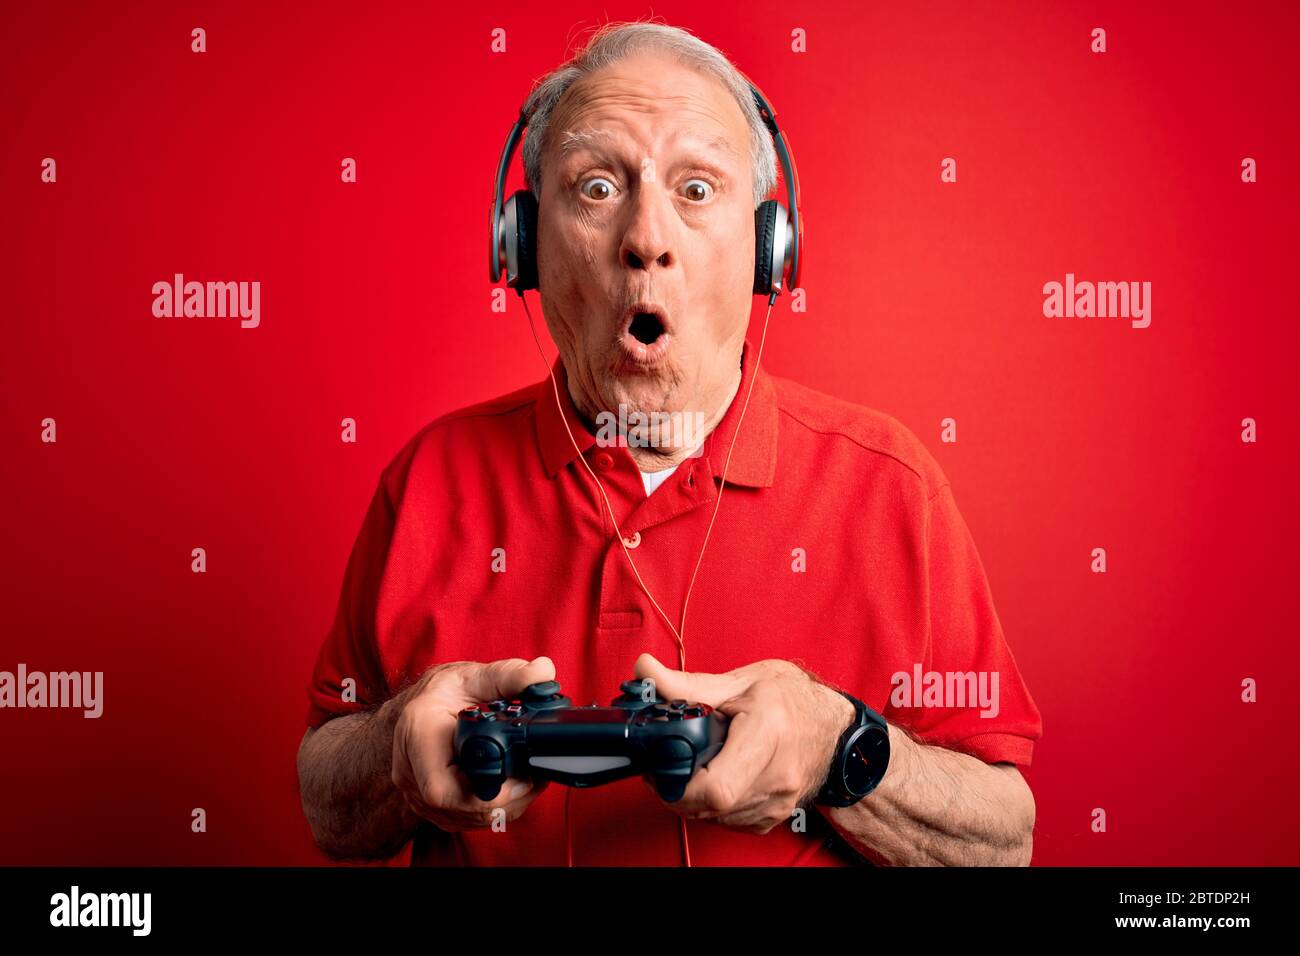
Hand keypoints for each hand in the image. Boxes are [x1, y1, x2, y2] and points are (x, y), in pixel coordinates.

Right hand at [390, 656, 554, 832]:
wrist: (419, 708)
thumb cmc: (444, 692)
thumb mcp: (476, 676)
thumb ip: (511, 675)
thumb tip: (542, 672)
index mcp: (419, 734)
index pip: (441, 788)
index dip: (485, 795)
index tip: (520, 779)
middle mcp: (410, 771)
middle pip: (461, 808)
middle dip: (506, 799)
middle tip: (534, 777)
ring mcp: (417, 794)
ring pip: (466, 819)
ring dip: (504, 806)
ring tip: (528, 779)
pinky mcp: (430, 807)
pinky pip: (464, 819)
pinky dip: (493, 809)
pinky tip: (511, 788)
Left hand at [633, 653, 855, 832]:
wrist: (834, 728)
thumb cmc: (794, 700)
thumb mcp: (742, 682)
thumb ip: (688, 684)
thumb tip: (646, 672)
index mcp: (768, 734)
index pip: (717, 787)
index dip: (680, 783)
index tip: (663, 764)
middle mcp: (777, 776)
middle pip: (710, 806)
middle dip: (678, 789)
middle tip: (668, 763)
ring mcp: (777, 802)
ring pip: (715, 818)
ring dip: (693, 798)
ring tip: (693, 765)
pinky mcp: (773, 818)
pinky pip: (729, 822)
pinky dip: (713, 806)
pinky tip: (715, 777)